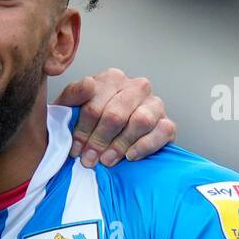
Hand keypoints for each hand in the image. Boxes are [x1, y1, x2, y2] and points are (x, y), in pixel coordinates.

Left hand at [54, 68, 175, 166]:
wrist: (105, 140)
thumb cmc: (88, 123)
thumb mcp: (71, 108)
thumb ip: (74, 94)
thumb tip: (88, 84)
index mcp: (112, 79)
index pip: (94, 105)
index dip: (82, 130)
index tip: (75, 149)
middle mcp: (136, 87)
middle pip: (116, 115)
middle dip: (99, 140)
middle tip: (89, 159)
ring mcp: (154, 104)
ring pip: (140, 121)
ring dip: (120, 144)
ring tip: (107, 160)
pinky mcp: (167, 123)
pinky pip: (162, 131)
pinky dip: (144, 146)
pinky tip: (130, 156)